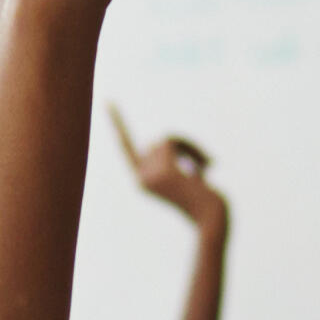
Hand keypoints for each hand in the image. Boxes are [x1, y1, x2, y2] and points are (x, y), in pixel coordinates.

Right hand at [110, 106, 228, 235]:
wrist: (211, 218)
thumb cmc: (202, 201)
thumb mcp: (185, 177)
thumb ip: (171, 160)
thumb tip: (157, 142)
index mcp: (144, 181)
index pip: (127, 149)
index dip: (118, 124)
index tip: (108, 101)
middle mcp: (141, 177)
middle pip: (157, 142)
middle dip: (181, 147)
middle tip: (206, 163)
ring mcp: (150, 174)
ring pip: (166, 139)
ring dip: (189, 147)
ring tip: (206, 166)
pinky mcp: (163, 169)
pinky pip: (173, 140)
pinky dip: (192, 147)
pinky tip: (208, 165)